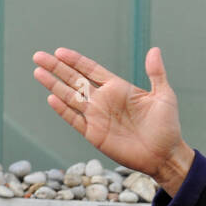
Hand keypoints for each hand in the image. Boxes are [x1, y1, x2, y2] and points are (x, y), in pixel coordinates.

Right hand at [32, 47, 194, 193]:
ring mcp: (97, 117)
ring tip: (38, 72)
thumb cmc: (167, 126)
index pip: (91, 70)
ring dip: (54, 86)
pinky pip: (75, 120)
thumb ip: (156, 73)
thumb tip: (155, 50)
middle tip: (38, 56)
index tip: (60, 51)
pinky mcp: (95, 135)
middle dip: (57, 68)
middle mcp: (104, 101)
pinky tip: (52, 98)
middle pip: (75, 80)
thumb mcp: (164, 96)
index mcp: (118, 88)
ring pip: (71, 97)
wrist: (165, 155)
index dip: (75, 60)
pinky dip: (64, 110)